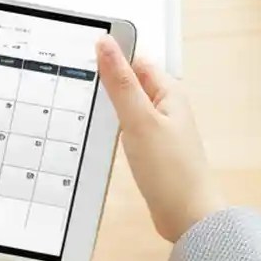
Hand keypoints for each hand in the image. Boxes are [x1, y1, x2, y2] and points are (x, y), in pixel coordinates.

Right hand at [95, 36, 226, 242]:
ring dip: (108, 106)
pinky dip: (113, 127)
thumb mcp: (139, 120)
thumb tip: (105, 44)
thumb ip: (120, 82)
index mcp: (169, 92)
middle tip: (72, 82)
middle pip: (131, 82)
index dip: (111, 56)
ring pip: (127, 106)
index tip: (79, 57)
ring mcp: (160, 129)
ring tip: (79, 106)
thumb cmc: (169, 169)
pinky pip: (128, 127)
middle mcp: (167, 106)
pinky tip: (98, 133)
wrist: (188, 217)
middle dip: (105, 81)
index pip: (136, 61)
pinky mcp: (152, 149)